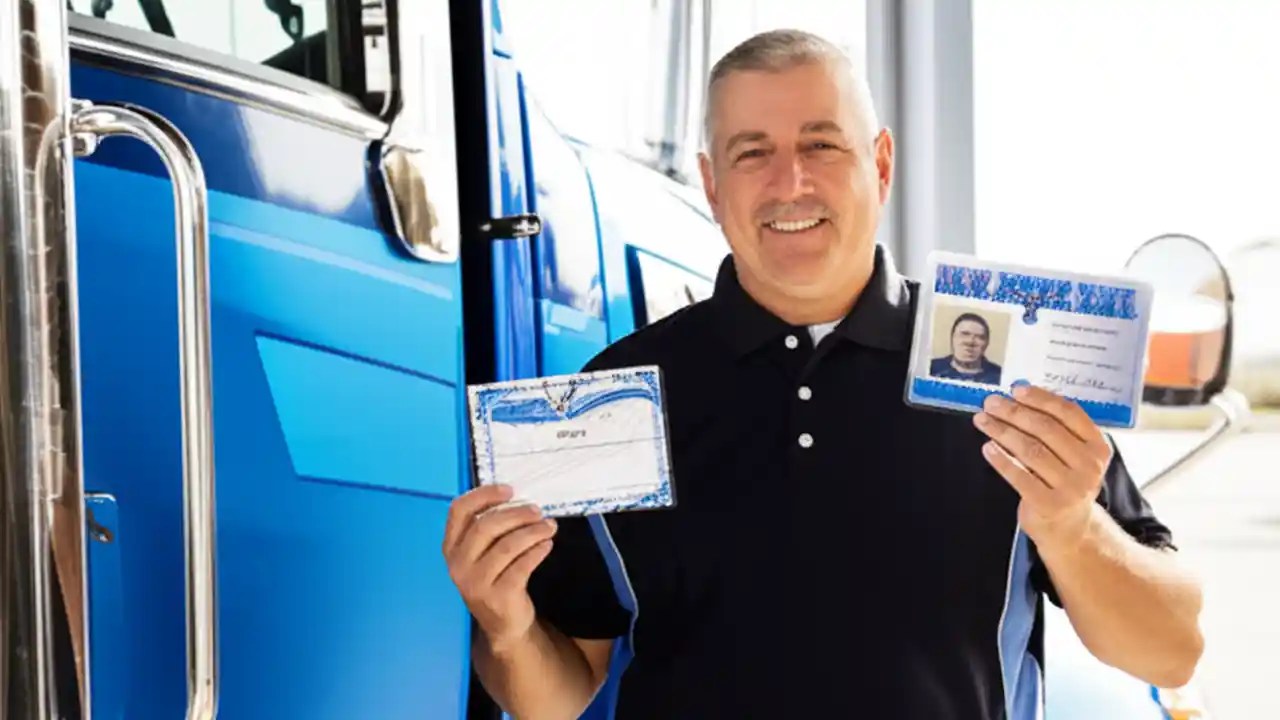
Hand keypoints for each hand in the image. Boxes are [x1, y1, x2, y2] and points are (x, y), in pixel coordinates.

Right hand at [443, 484, 558, 652]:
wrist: (503, 623)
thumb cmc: (494, 578)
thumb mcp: (482, 553)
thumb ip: (490, 527)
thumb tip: (518, 498)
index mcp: (451, 546)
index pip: (459, 510)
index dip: (484, 495)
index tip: (510, 490)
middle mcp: (458, 563)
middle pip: (485, 526)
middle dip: (516, 514)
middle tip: (537, 511)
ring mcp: (475, 582)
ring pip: (506, 546)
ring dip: (532, 532)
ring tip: (549, 527)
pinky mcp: (497, 596)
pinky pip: (521, 566)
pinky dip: (537, 552)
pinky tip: (547, 545)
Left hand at [973, 385, 1111, 551]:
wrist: (1071, 527)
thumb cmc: (1065, 481)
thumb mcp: (1073, 454)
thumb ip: (1056, 429)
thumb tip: (1018, 396)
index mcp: (1097, 446)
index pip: (1069, 413)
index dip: (1040, 398)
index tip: (1015, 389)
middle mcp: (1089, 466)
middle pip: (1046, 429)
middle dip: (1014, 412)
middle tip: (991, 403)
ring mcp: (1071, 487)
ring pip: (1031, 450)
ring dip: (1002, 431)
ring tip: (982, 420)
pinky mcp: (1049, 504)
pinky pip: (1019, 475)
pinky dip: (1001, 459)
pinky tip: (987, 447)